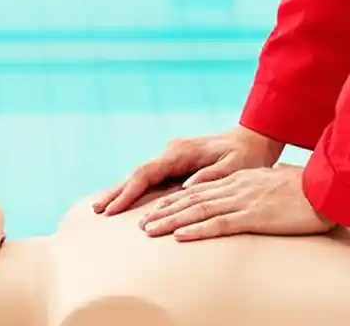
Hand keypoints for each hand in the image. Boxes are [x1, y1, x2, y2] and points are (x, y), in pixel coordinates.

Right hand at [93, 126, 283, 215]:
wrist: (253, 139)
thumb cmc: (246, 155)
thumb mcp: (235, 166)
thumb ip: (212, 175)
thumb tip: (186, 188)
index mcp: (181, 152)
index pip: (147, 173)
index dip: (130, 192)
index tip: (113, 209)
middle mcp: (171, 152)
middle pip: (137, 173)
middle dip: (116, 192)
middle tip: (96, 210)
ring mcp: (171, 158)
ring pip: (140, 176)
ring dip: (121, 191)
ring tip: (100, 209)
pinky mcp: (175, 165)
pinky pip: (150, 179)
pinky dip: (134, 190)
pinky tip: (122, 201)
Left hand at [136, 164, 333, 240]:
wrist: (327, 187)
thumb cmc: (308, 188)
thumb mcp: (276, 184)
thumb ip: (259, 188)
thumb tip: (253, 194)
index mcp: (241, 180)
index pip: (200, 190)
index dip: (175, 200)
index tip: (156, 209)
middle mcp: (236, 188)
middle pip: (192, 199)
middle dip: (164, 211)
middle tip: (141, 222)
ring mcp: (243, 201)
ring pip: (198, 211)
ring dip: (171, 221)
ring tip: (149, 230)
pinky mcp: (254, 215)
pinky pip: (219, 223)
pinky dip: (196, 230)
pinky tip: (179, 236)